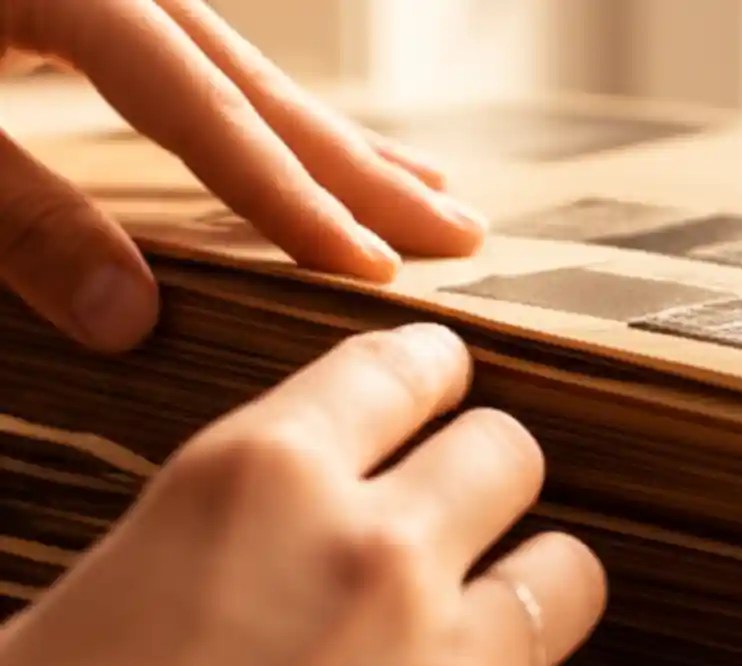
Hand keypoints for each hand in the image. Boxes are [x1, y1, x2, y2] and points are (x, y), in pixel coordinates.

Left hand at [0, 0, 487, 352]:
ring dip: (338, 140)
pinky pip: (214, 69)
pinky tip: (308, 146)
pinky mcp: (110, 4)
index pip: (210, 113)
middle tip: (462, 230)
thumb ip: (19, 216)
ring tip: (424, 187)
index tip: (375, 270)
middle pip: (263, 87)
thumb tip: (130, 321)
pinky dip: (272, 118)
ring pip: (251, 73)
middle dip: (365, 168)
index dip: (293, 197)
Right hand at [0, 324, 682, 665]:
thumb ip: (223, 527)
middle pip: (504, 451)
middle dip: (479, 478)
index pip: (397, 365)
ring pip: (570, 567)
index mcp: (254, 480)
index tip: (436, 388)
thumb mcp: (99, 591)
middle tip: (451, 516)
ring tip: (495, 618)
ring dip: (534, 586)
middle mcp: (368, 551)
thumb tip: (286, 511)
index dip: (424, 374)